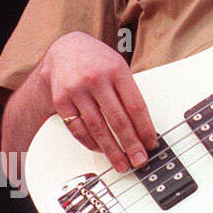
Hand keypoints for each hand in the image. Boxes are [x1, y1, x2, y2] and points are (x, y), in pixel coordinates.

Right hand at [36, 32, 158, 171]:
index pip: (136, 106)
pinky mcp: (61, 101)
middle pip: (118, 119)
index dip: (145, 128)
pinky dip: (91, 142)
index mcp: (117, 70)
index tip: (151, 143)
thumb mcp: (118, 66)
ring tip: (121, 163)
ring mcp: (77, 91)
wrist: (65, 50)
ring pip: (97, 127)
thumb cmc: (97, 61)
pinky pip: (78, 128)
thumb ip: (129, 91)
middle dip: (131, 144)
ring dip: (111, 150)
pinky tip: (101, 150)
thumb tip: (144, 126)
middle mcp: (96, 80)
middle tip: (139, 161)